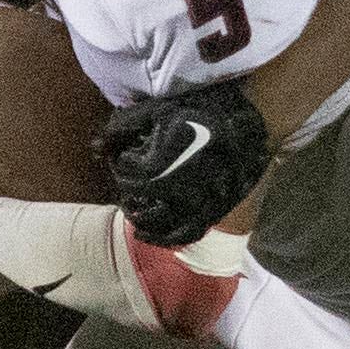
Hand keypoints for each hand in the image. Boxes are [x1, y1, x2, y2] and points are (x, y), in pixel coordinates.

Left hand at [101, 80, 273, 247]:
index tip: (124, 153)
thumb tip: (96, 148)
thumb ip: (122, 127)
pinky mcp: (212, 213)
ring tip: (134, 207)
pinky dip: (164, 239)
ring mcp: (194, 207)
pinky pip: (184, 235)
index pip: (122, 171)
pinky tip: (149, 234)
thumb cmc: (203, 109)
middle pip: (135, 196)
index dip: (120, 161)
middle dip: (127, 186)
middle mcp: (172, 194)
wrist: (252, 120)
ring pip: (156, 222)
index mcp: (154, 168)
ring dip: (140, 217)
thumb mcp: (158, 109)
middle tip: (128, 176)